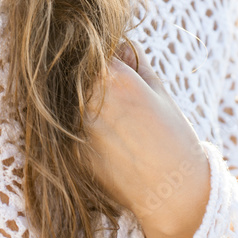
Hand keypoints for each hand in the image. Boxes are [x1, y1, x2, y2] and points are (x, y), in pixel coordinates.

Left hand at [83, 40, 210, 237]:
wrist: (172, 195)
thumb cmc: (174, 138)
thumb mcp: (158, 90)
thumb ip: (134, 61)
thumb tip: (117, 42)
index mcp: (114, 77)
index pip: (90, 45)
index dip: (97, 46)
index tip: (102, 49)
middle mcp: (88, 99)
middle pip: (71, 69)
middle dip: (83, 69)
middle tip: (103, 81)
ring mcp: (75, 126)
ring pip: (63, 96)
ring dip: (75, 94)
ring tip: (106, 109)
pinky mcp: (69, 151)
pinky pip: (64, 124)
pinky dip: (74, 121)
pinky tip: (101, 132)